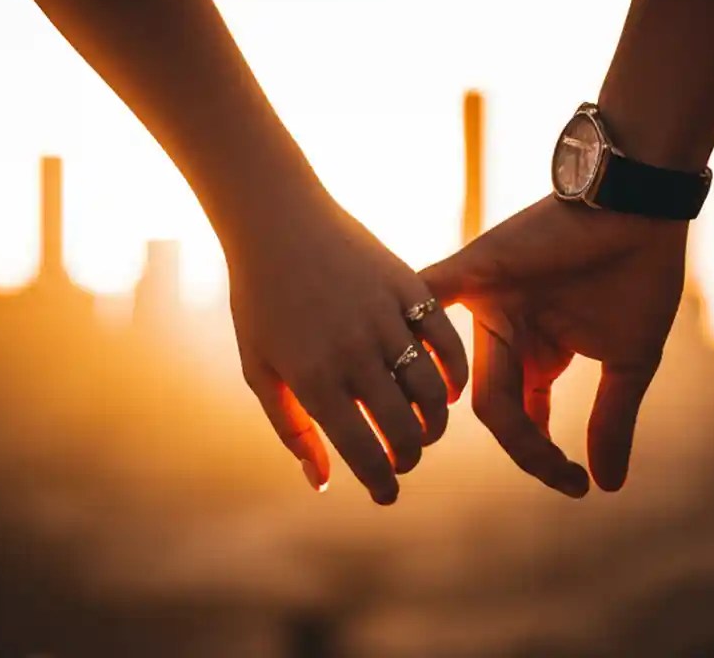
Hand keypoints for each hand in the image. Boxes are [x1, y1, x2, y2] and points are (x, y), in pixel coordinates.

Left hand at [226, 183, 467, 504]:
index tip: (387, 494)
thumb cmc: (259, 301)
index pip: (363, 450)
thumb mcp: (260, 370)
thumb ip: (292, 429)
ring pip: (432, 391)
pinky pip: (445, 343)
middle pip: (404, 428)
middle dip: (410, 456)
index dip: (381, 482)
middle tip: (405, 460)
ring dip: (435, 422)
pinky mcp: (408, 288)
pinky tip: (447, 389)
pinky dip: (454, 374)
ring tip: (425, 430)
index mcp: (313, 378)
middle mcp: (354, 352)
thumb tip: (324, 483)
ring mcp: (384, 318)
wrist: (276, 219)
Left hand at [421, 197, 686, 495]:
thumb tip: (609, 486)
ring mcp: (485, 302)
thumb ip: (613, 421)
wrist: (641, 207)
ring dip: (503, 420)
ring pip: (468, 376)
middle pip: (496, 407)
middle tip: (565, 478)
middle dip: (530, 450)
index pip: (522, 421)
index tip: (577, 486)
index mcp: (536, 356)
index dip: (544, 460)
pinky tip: (401, 361)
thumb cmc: (639, 276)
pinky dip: (413, 316)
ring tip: (535, 455)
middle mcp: (504, 333)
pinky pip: (431, 292)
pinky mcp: (474, 267)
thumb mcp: (629, 362)